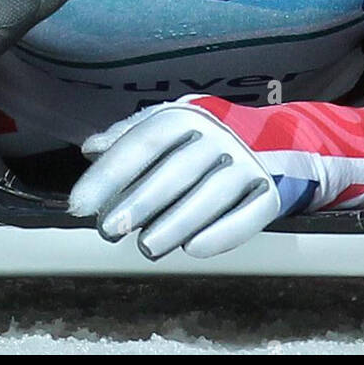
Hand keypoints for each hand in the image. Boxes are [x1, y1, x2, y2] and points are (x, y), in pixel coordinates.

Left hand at [68, 100, 281, 258]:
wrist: (282, 140)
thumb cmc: (210, 137)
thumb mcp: (173, 125)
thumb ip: (131, 136)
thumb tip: (91, 148)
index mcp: (188, 116)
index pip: (144, 141)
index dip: (110, 172)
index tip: (80, 203)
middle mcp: (219, 135)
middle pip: (176, 169)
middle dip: (140, 201)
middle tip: (108, 229)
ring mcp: (248, 162)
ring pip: (211, 194)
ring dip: (177, 222)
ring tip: (147, 246)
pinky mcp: (272, 191)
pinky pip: (250, 214)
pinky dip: (223, 233)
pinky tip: (195, 248)